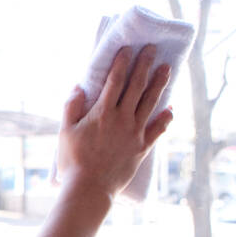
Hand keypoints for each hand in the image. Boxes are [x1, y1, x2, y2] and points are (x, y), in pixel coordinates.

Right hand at [57, 43, 173, 199]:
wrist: (89, 188)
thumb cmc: (73, 161)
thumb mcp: (64, 132)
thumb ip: (71, 107)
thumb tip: (78, 87)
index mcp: (102, 112)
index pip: (115, 81)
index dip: (122, 63)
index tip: (127, 48)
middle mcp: (122, 118)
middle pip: (137, 86)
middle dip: (145, 65)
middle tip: (152, 50)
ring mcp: (135, 132)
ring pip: (151, 102)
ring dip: (160, 84)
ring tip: (167, 69)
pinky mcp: (142, 147)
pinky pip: (158, 129)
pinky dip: (166, 118)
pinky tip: (171, 109)